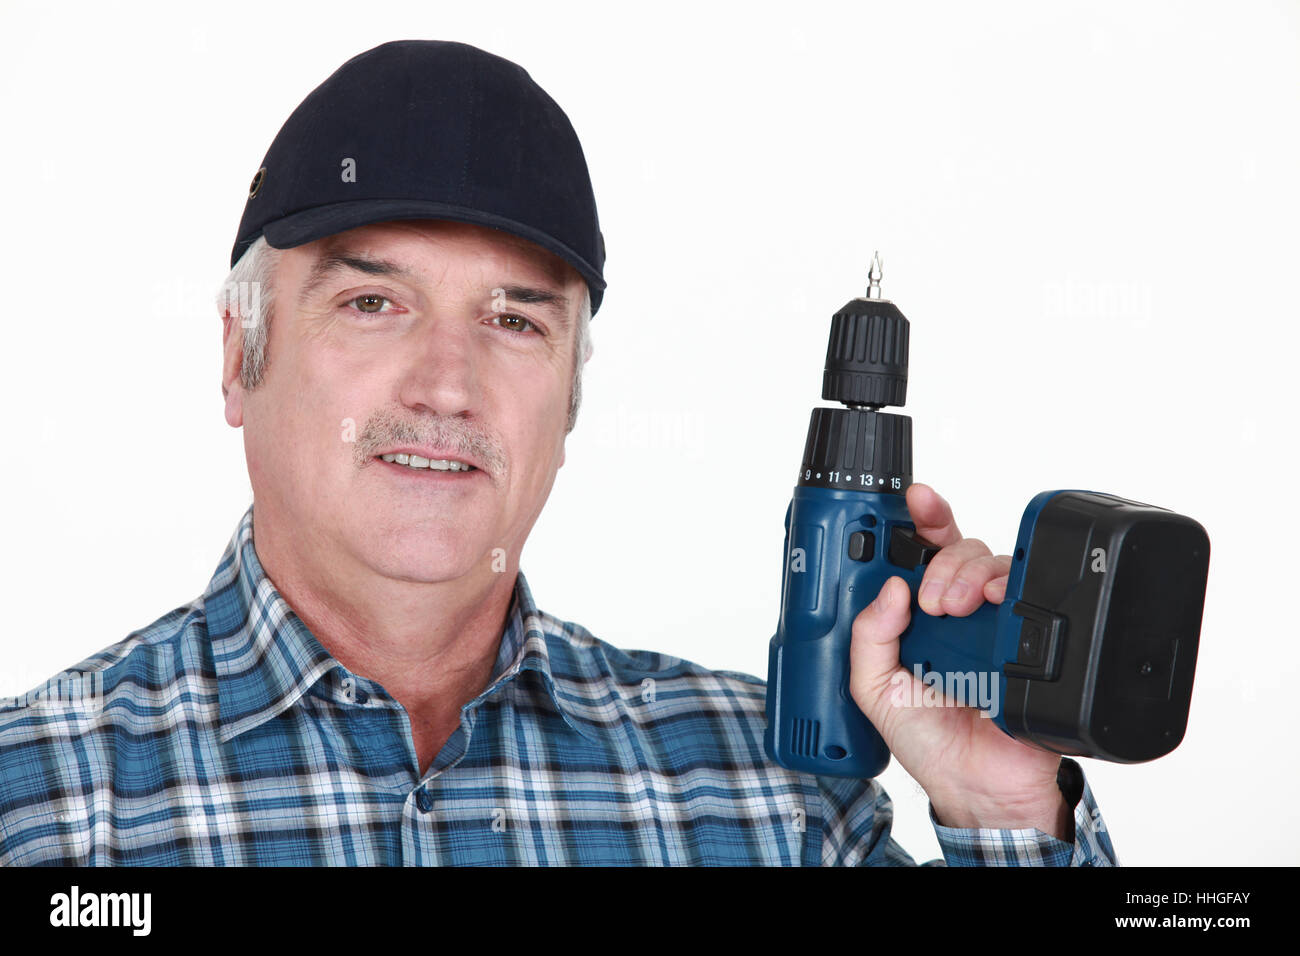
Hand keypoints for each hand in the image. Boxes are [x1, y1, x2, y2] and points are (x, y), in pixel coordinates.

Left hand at [847, 483, 1072, 840]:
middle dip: (942, 560)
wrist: (976, 786)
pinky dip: (1012, 588)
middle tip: (931, 598)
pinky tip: (995, 600)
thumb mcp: (874, 688)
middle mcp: (959, 612)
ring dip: (970, 572)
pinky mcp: (1030, 638)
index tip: (914, 499)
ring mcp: (996, 622)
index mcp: (920, 616)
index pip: (922, 554)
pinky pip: (1032, 597)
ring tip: (955, 606)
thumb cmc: (927, 738)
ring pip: (994, 564)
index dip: (921, 519)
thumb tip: (887, 590)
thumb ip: (867, 638)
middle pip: (960, 550)